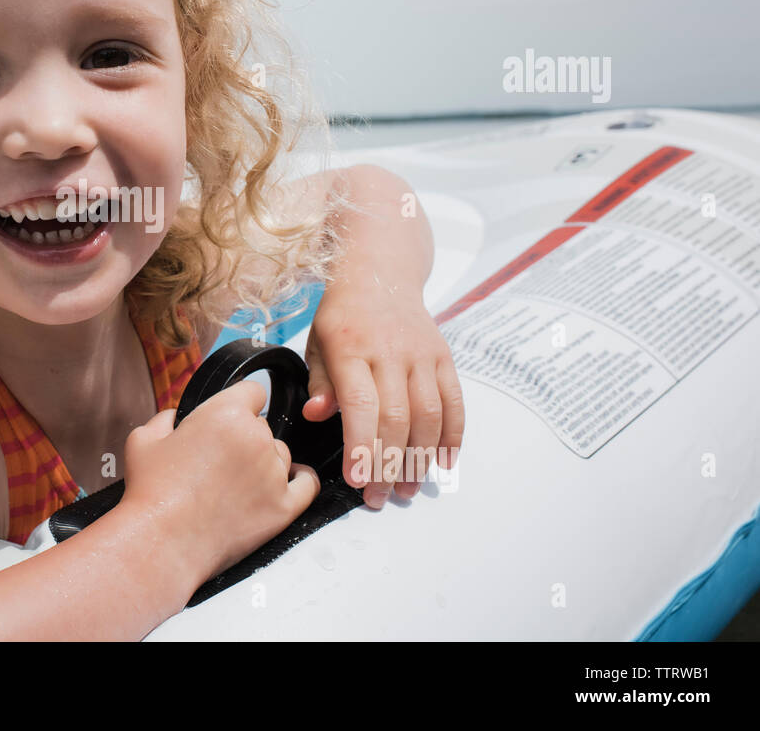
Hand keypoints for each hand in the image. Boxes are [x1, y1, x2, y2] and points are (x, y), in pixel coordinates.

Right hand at [120, 382, 320, 585]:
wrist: (161, 542)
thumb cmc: (151, 492)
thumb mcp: (144, 439)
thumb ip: (166, 417)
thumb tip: (177, 417)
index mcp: (225, 414)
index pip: (254, 390)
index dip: (241, 402)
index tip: (233, 415)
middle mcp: (256, 439)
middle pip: (264, 426)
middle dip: (245, 438)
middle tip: (219, 461)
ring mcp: (274, 474)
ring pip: (281, 454)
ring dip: (265, 462)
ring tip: (235, 483)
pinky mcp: (284, 507)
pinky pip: (307, 484)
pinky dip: (300, 480)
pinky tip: (290, 481)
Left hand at [301, 285, 464, 507]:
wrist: (380, 272)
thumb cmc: (343, 316)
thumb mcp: (318, 343)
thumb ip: (319, 382)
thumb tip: (316, 415)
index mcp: (351, 348)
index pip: (360, 405)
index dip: (360, 447)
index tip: (356, 480)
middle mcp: (390, 352)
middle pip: (396, 418)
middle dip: (388, 464)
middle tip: (379, 496)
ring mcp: (421, 354)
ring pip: (428, 415)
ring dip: (420, 459)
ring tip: (407, 488)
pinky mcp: (444, 358)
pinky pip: (454, 402)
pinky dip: (452, 436)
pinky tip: (443, 463)